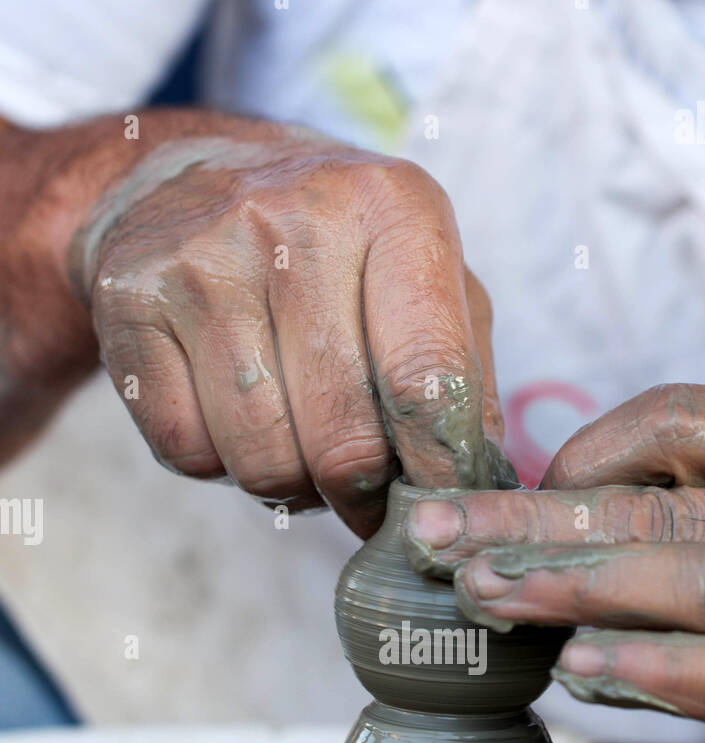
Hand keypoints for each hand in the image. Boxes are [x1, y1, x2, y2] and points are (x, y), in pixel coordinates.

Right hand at [2, 113, 506, 533]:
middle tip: (365, 495)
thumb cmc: (331, 248)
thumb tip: (477, 487)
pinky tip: (234, 421)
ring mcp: (201, 262)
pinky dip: (219, 467)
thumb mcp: (421, 279)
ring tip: (300, 449)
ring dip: (290, 486)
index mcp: (390, 208)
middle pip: (343, 440)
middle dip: (361, 494)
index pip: (426, 380)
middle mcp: (291, 224)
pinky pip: (188, 451)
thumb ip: (465, 376)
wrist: (181, 180)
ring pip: (262, 459)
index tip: (436, 504)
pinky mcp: (131, 307)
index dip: (436, 470)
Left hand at [404, 384, 704, 742]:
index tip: (512, 503)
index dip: (580, 454)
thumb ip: (688, 537)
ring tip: (488, 598)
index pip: (684, 421)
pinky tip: (582, 670)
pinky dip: (659, 670)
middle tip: (437, 539)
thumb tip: (547, 542)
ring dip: (577, 588)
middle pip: (663, 505)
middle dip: (533, 524)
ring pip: (700, 581)